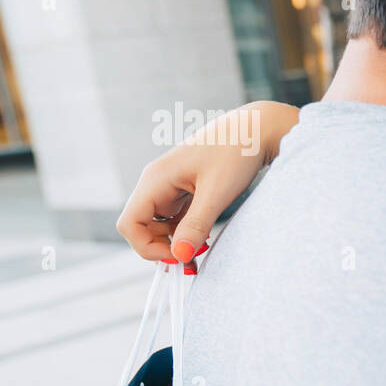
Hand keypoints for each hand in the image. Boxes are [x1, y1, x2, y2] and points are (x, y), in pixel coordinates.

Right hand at [116, 101, 300, 262]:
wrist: (257, 129)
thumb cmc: (237, 152)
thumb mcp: (216, 192)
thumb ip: (196, 225)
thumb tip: (179, 255)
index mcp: (155, 180)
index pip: (129, 224)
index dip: (147, 247)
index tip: (179, 255)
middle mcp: (156, 183)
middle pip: (141, 227)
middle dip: (163, 246)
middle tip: (194, 256)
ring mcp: (170, 186)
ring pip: (159, 224)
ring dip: (176, 240)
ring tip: (203, 247)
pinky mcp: (185, 189)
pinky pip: (175, 217)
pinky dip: (186, 231)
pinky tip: (205, 235)